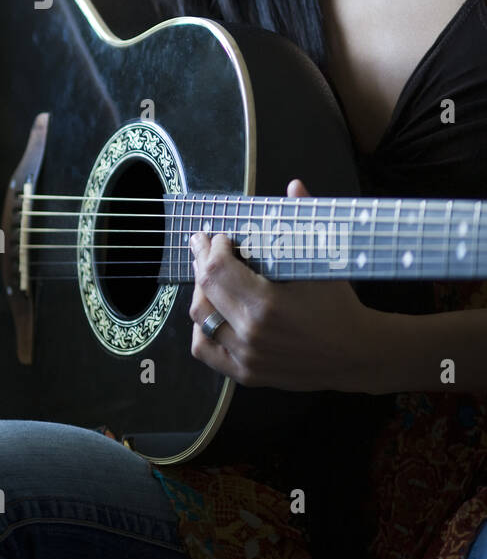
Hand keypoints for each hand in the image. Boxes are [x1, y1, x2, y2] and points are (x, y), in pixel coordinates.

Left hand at [188, 178, 378, 392]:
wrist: (358, 354)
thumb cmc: (340, 306)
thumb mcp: (323, 262)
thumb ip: (303, 220)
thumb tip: (294, 185)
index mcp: (266, 305)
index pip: (217, 270)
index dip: (213, 247)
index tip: (221, 236)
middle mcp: (251, 334)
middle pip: (204, 292)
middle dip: (202, 262)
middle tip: (207, 247)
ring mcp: (246, 357)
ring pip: (200, 320)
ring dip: (200, 293)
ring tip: (211, 276)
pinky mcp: (246, 374)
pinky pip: (205, 350)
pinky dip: (201, 329)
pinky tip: (212, 311)